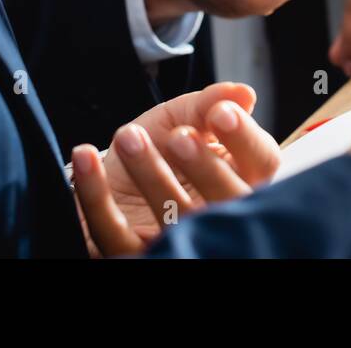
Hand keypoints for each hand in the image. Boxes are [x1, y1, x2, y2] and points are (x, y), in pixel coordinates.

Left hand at [71, 82, 280, 255]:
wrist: (112, 181)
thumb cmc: (158, 148)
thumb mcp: (181, 118)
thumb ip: (208, 104)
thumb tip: (244, 94)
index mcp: (242, 178)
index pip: (264, 165)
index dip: (245, 139)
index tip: (221, 113)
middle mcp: (220, 216)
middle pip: (229, 201)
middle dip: (205, 166)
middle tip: (178, 137)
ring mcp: (182, 241)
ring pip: (175, 222)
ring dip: (150, 175)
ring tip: (128, 136)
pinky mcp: (138, 255)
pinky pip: (115, 235)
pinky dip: (95, 195)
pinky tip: (87, 157)